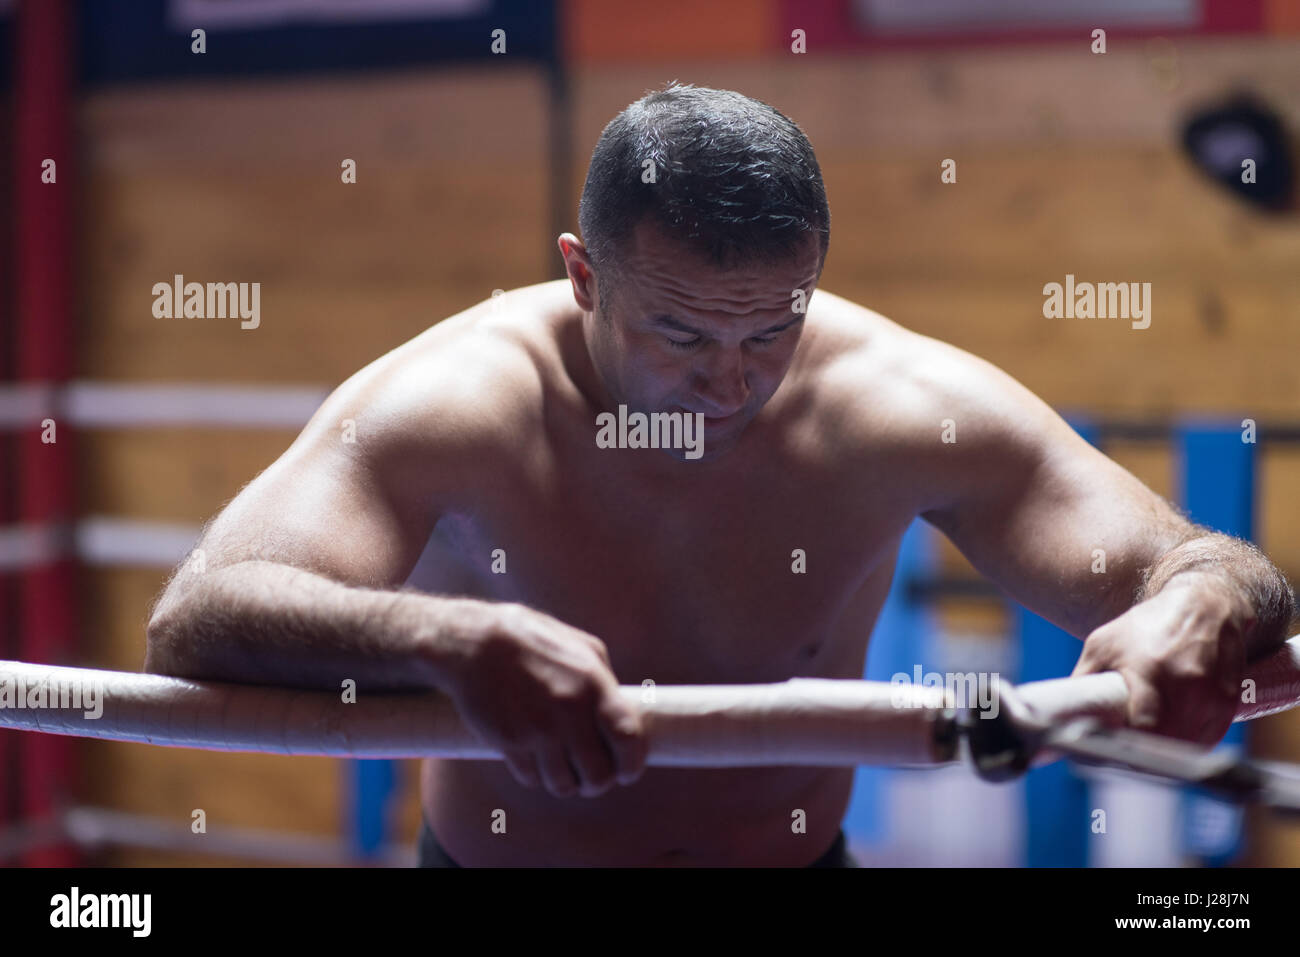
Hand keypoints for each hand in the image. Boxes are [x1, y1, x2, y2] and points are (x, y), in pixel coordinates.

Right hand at [440, 602, 647, 797]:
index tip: (627, 772)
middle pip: (598, 775)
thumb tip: (621, 716)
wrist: (473, 643)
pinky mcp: (510, 742)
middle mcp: (569, 711)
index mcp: (593, 684)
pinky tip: (534, 760)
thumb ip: (605, 681)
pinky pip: (532, 779)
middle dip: (598, 782)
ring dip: (566, 783)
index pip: (628, 739)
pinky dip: (536, 776)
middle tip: (590, 777)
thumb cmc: (531, 640)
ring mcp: (538, 730)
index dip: (632, 765)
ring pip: (564, 785)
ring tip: (562, 770)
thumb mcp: (580, 647)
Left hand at [1070, 575, 1246, 744]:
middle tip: (1128, 755)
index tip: (1113, 753)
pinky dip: (1191, 743)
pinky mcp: (1229, 699)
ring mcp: (1211, 691)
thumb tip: (1063, 711)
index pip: (1144, 726)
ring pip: (1190, 744)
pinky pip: (1209, 736)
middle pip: (1168, 740)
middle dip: (1147, 753)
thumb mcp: (1103, 643)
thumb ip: (1084, 677)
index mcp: (1147, 668)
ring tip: (1150, 750)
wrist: (1201, 606)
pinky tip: (1175, 739)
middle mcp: (1184, 681)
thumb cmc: (1144, 626)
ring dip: (1170, 753)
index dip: (1129, 747)